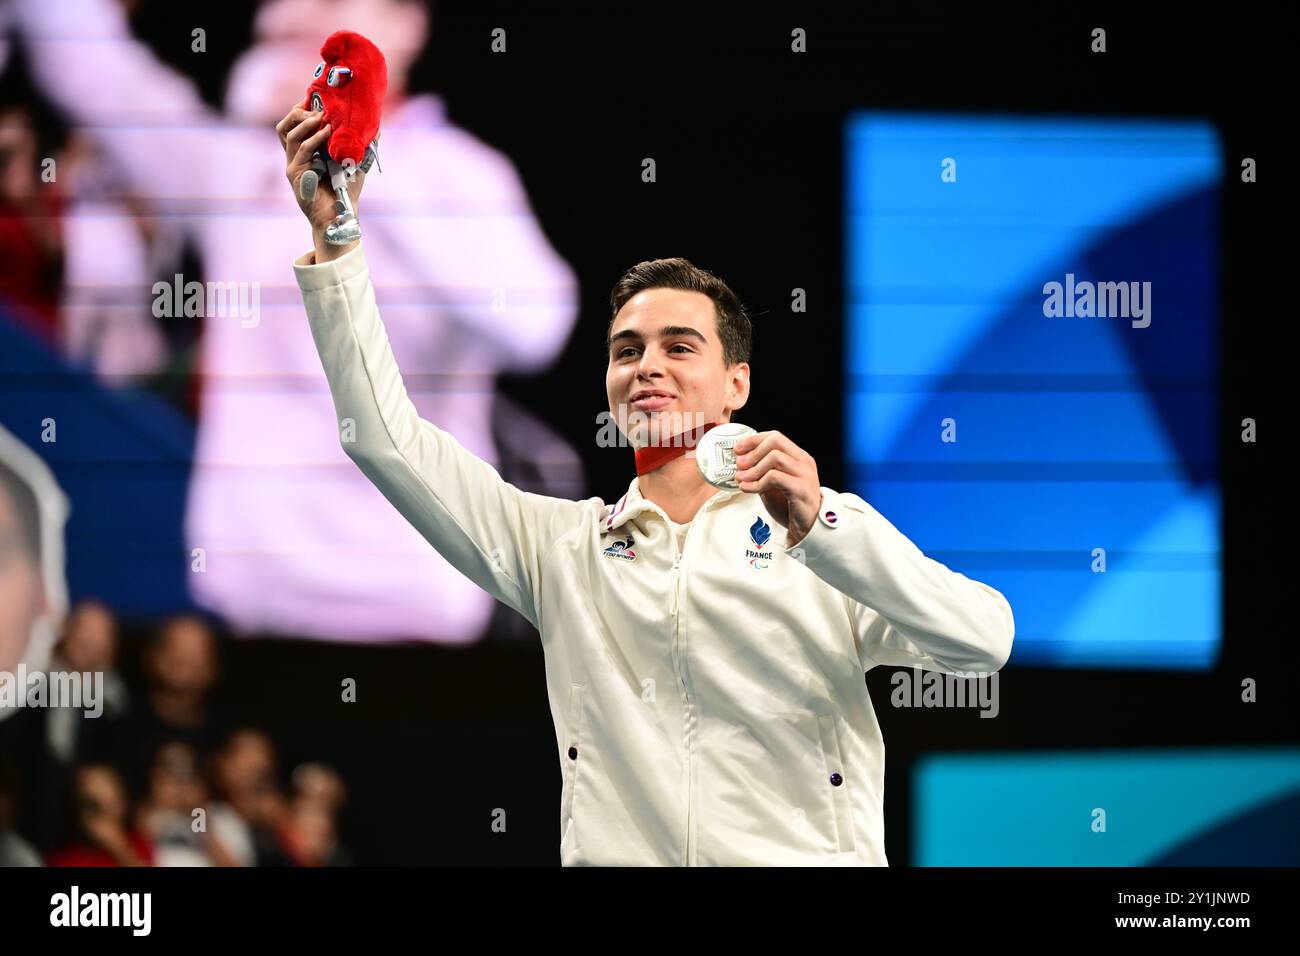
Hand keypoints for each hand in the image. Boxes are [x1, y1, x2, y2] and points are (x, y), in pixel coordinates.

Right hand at [275, 103, 367, 234]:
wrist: (340, 217)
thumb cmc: (347, 193)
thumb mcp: (355, 165)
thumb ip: (361, 148)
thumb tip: (377, 129)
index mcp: (306, 153)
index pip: (294, 126)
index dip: (301, 111)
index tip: (316, 100)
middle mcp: (296, 157)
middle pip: (285, 126)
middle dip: (298, 112)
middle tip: (315, 106)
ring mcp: (294, 165)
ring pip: (289, 134)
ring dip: (306, 122)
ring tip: (321, 115)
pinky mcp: (295, 175)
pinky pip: (302, 149)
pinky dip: (314, 138)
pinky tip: (327, 131)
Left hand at [733, 431, 821, 546]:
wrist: (808, 528)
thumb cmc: (791, 506)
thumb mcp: (772, 485)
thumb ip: (760, 473)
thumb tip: (740, 463)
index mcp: (798, 457)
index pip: (775, 437)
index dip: (754, 440)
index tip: (738, 449)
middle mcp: (803, 462)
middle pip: (776, 442)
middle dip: (752, 451)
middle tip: (739, 464)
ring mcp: (804, 475)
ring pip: (775, 457)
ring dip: (753, 468)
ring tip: (741, 479)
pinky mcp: (801, 489)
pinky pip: (775, 478)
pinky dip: (757, 482)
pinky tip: (747, 489)